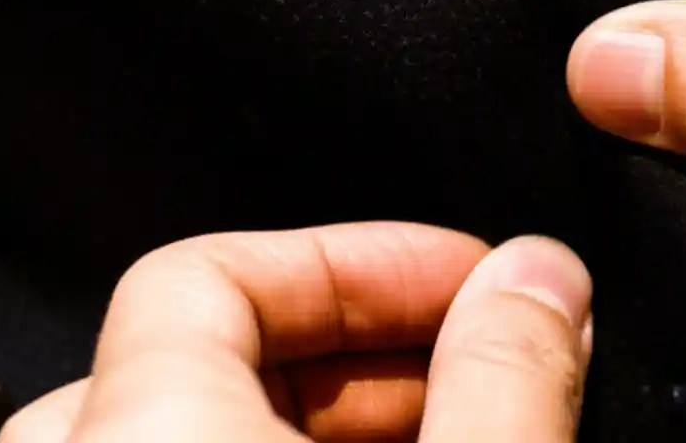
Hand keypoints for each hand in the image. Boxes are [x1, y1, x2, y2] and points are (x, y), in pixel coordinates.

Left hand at [0, 223, 591, 441]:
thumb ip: (502, 381)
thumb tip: (541, 273)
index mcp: (144, 440)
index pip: (203, 276)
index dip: (353, 260)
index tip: (469, 279)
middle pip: (196, 356)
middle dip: (356, 348)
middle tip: (474, 364)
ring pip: (188, 437)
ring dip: (327, 421)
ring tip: (451, 436)